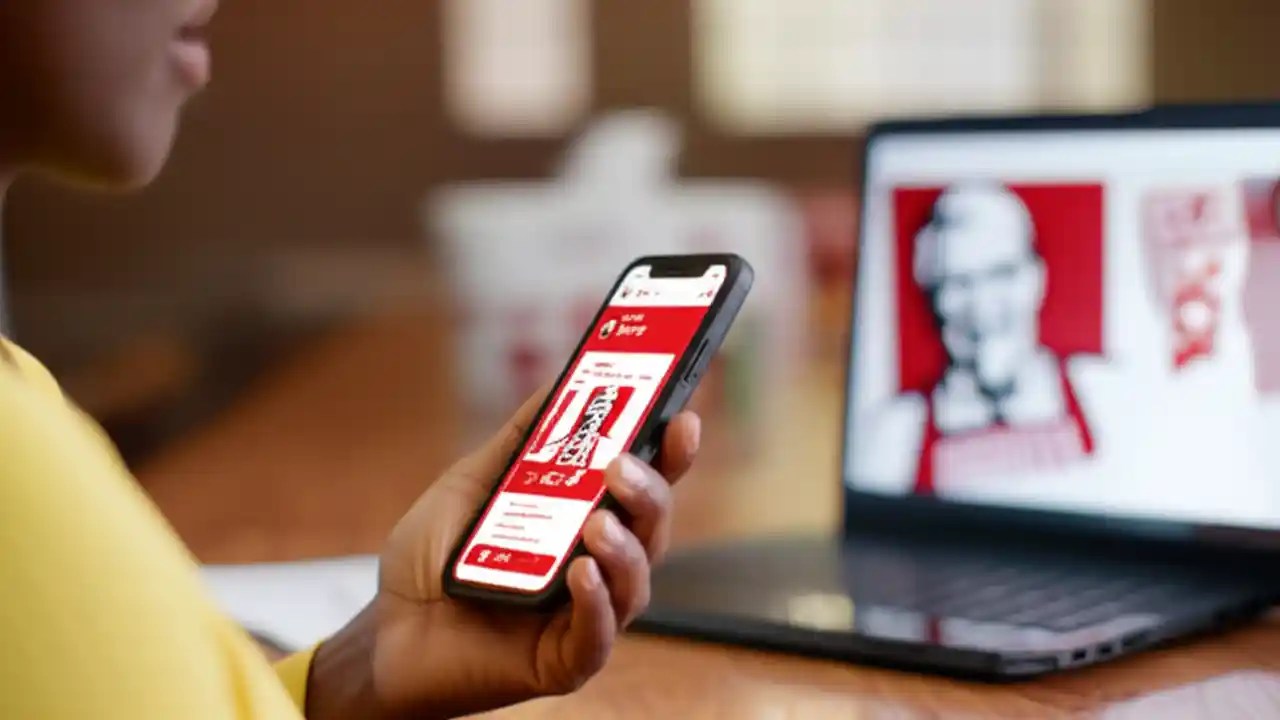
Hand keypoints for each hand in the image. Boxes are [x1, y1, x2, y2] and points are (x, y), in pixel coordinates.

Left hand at [305, 386, 700, 719]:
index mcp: (586, 520)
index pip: (644, 485)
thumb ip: (519, 440)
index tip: (682, 416)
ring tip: (597, 524)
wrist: (386, 628)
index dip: (671, 453)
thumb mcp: (473, 483)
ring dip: (624, 550)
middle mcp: (597, 566)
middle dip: (649, 494)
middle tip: (622, 467)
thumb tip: (561, 382)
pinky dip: (595, 605)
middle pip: (651, 530)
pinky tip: (580, 575)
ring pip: (634, 584)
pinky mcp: (563, 662)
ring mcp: (584, 616)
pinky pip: (596, 638)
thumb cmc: (431, 559)